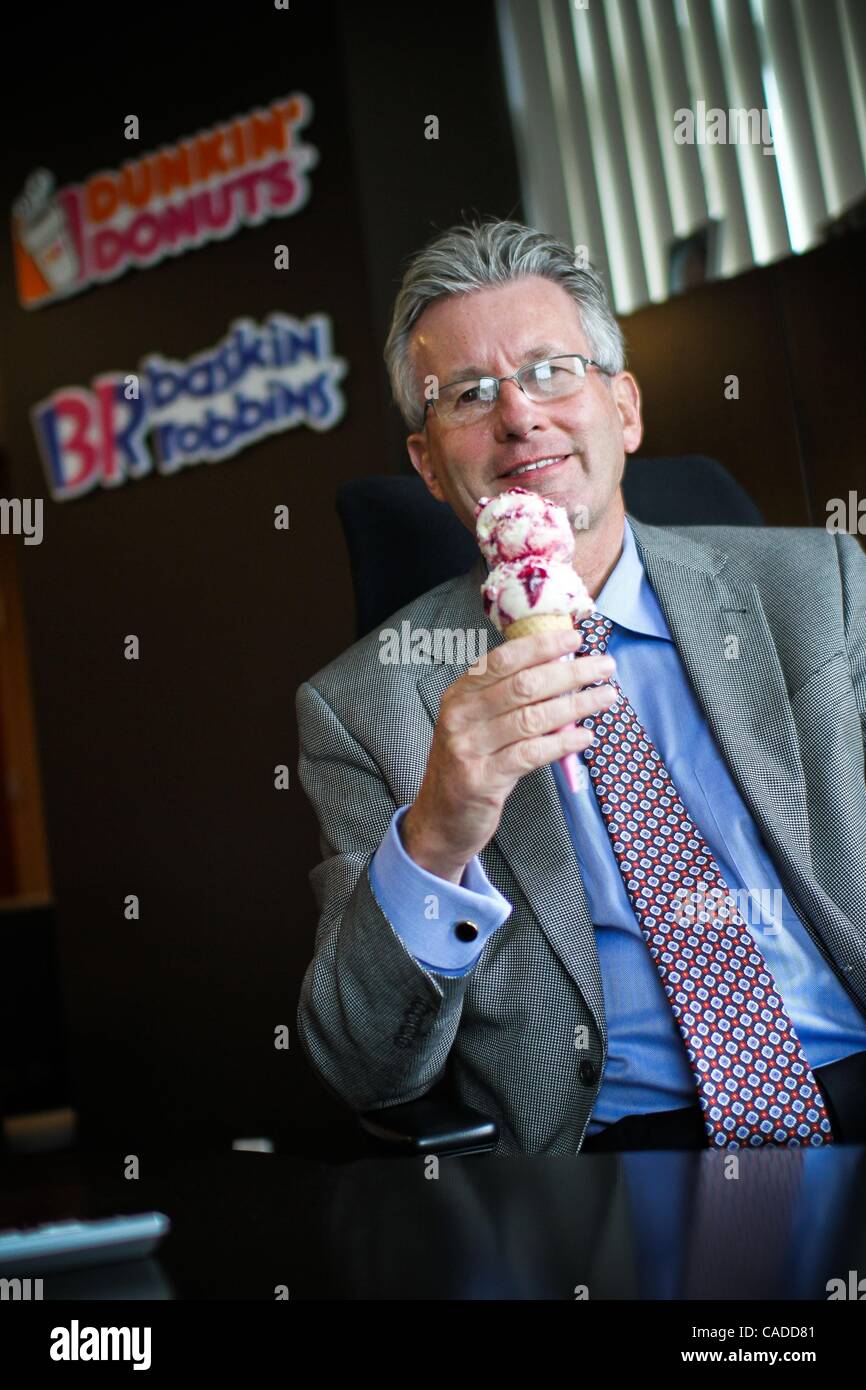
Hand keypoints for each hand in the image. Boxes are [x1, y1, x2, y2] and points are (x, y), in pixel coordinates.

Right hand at [400, 625, 617, 882]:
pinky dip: (562, 744)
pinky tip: (586, 737)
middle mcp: (460, 716)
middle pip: (523, 686)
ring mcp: (468, 749)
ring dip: (575, 705)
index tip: (575, 638)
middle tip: (604, 666)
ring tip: (605, 697)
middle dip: (569, 672)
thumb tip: (564, 671)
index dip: (541, 646)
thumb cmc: (470, 764)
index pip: (502, 659)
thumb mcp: (479, 725)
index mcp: (460, 694)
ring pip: (531, 718)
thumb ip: (510, 700)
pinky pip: (530, 755)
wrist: (440, 818)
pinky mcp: (481, 780)